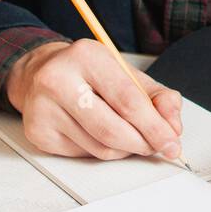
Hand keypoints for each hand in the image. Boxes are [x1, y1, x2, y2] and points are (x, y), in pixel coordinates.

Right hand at [4, 38, 182, 159]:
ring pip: (100, 147)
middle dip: (143, 144)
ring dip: (125, 149)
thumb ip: (157, 96)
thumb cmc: (88, 73)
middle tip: (158, 147)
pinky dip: (102, 151)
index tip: (172, 142)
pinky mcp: (37, 132)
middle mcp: (59, 80)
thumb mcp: (126, 73)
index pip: (128, 100)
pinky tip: (100, 135)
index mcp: (87, 56)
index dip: (155, 126)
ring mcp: (44, 108)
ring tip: (130, 137)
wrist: (39, 73)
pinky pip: (83, 154)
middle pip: (112, 129)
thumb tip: (173, 125)